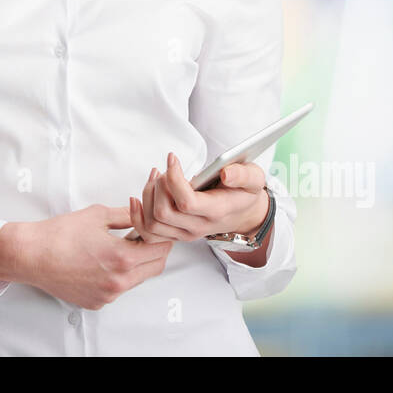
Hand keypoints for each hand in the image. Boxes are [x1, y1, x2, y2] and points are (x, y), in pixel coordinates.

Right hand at [10, 204, 173, 309]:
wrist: (31, 255)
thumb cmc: (60, 234)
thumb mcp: (98, 215)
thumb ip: (128, 214)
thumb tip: (144, 211)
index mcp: (122, 258)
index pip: (161, 249)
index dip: (161, 234)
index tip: (155, 226)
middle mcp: (118, 282)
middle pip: (155, 267)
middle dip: (155, 249)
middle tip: (143, 234)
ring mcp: (107, 295)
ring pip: (137, 279)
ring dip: (137, 263)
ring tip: (119, 246)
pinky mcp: (96, 302)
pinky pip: (118, 289)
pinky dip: (118, 276)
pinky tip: (102, 261)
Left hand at [128, 152, 268, 243]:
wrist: (243, 214)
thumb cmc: (244, 192)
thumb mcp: (254, 178)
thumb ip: (243, 175)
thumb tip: (226, 173)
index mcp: (217, 211)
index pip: (186, 202)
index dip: (174, 178)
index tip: (172, 158)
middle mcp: (198, 226)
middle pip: (163, 213)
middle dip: (158, 185)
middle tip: (165, 169)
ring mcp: (185, 233)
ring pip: (152, 222)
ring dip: (147, 195)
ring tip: (157, 176)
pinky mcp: (174, 234)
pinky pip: (148, 233)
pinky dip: (139, 215)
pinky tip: (142, 195)